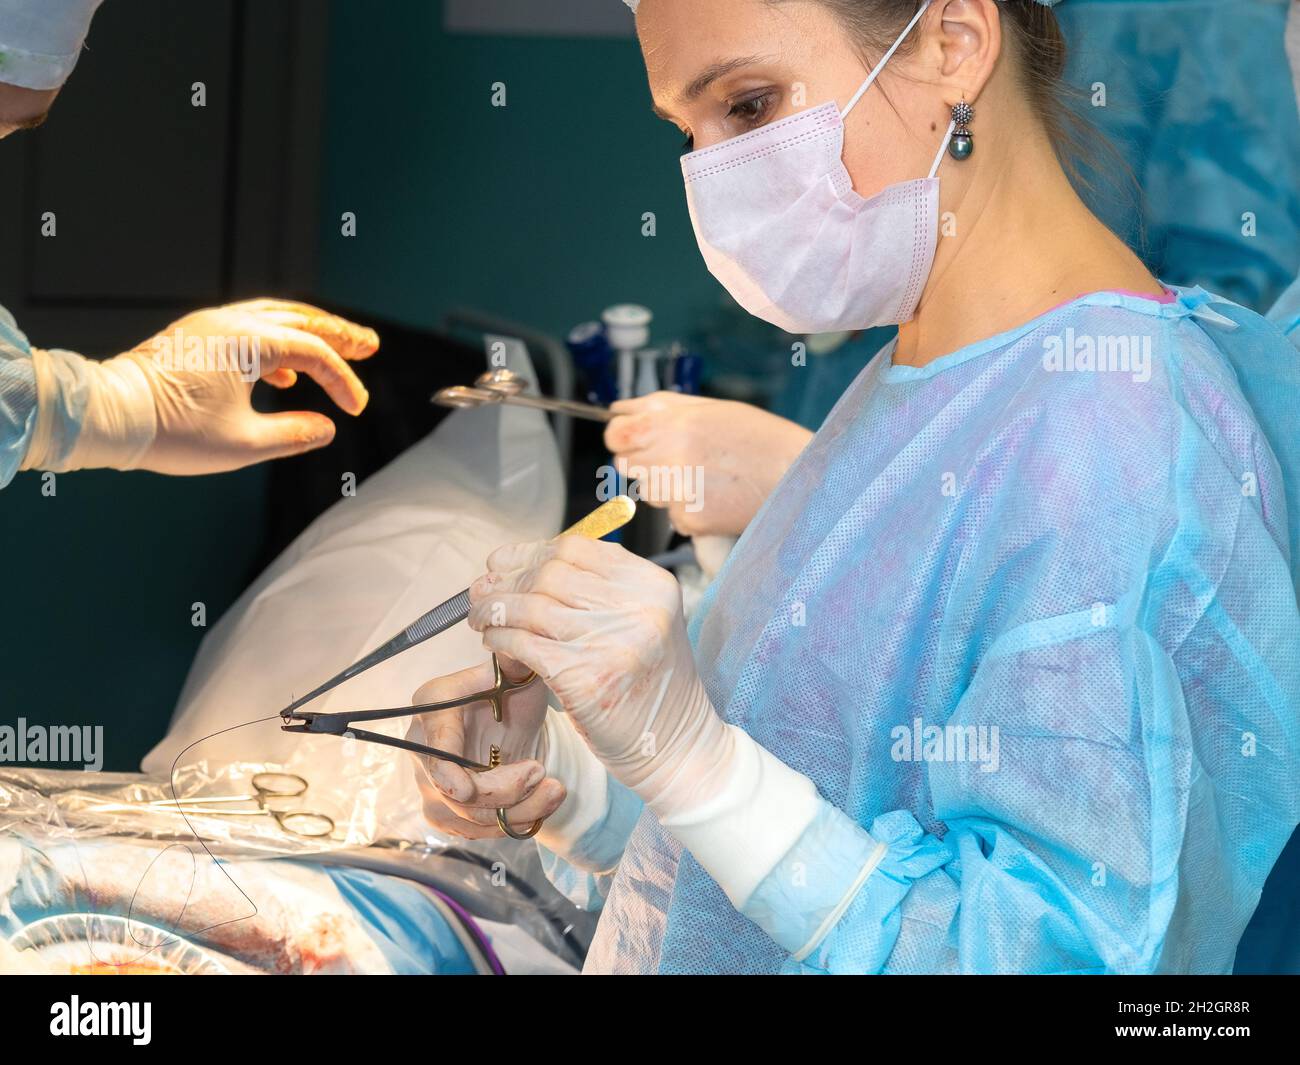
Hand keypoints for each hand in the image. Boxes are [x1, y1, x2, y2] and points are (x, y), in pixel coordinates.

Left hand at [125, 299, 378, 473]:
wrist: (110, 416)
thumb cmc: (173, 431)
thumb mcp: (244, 444)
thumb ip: (294, 434)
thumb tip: (326, 428)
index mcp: (248, 343)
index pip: (314, 354)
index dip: (342, 380)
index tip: (355, 409)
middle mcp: (232, 323)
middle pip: (301, 321)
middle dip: (338, 335)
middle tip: (370, 343)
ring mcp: (212, 325)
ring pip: (275, 318)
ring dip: (309, 332)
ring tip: (337, 346)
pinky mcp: (197, 336)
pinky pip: (250, 327)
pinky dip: (277, 343)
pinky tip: (284, 374)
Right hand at [407, 656, 565, 839]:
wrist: (512, 722)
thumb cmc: (511, 692)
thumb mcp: (517, 673)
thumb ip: (514, 661)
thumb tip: (513, 646)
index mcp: (433, 704)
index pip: (433, 744)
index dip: (446, 770)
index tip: (467, 789)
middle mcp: (423, 746)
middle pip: (453, 790)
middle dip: (503, 791)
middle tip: (541, 773)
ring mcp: (433, 783)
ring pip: (468, 817)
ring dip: (516, 810)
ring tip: (554, 790)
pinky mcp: (449, 811)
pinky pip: (478, 830)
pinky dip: (514, 822)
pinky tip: (542, 804)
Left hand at [467, 537, 733, 816]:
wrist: (676, 745)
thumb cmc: (649, 685)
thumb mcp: (642, 623)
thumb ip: (597, 592)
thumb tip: (520, 567)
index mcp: (652, 585)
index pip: (575, 549)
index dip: (528, 553)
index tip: (501, 564)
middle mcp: (638, 607)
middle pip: (549, 575)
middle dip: (505, 582)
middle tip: (480, 593)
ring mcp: (613, 642)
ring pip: (531, 607)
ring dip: (494, 609)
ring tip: (481, 618)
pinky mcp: (586, 678)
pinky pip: (525, 644)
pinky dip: (500, 639)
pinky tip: (492, 643)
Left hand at [604, 392, 810, 536]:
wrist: (796, 476)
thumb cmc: (758, 439)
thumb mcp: (710, 408)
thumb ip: (658, 407)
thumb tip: (617, 409)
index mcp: (671, 424)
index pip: (616, 434)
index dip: (623, 436)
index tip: (635, 438)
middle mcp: (669, 457)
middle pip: (626, 465)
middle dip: (645, 462)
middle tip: (679, 458)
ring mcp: (678, 492)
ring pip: (648, 493)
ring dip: (666, 487)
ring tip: (704, 477)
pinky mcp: (690, 520)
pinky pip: (672, 516)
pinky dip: (688, 509)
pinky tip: (714, 497)